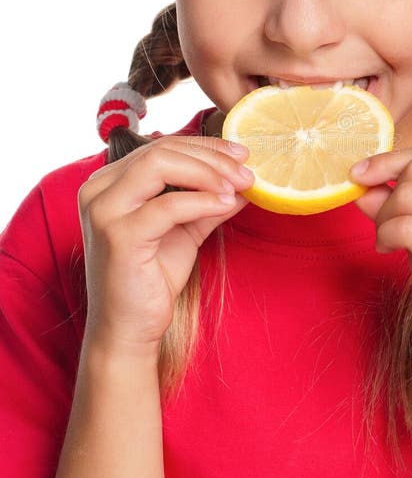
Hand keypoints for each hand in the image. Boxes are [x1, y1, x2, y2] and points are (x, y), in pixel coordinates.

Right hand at [78, 136, 253, 354]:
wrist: (128, 331)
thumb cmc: (151, 279)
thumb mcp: (186, 230)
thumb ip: (209, 201)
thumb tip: (245, 180)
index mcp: (109, 183)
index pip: (161, 146)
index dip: (205, 146)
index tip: (241, 155)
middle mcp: (98, 191)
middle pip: (161, 150)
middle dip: (211, 157)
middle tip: (246, 171)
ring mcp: (104, 211)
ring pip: (160, 165)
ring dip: (208, 173)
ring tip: (239, 186)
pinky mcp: (118, 236)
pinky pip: (167, 205)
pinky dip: (202, 201)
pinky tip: (226, 205)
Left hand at [351, 145, 411, 373]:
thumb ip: (397, 203)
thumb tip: (361, 182)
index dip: (390, 160)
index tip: (360, 174)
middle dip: (386, 190)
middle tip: (381, 222)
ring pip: (410, 194)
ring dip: (384, 217)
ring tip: (386, 241)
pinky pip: (406, 227)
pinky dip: (385, 235)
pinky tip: (387, 252)